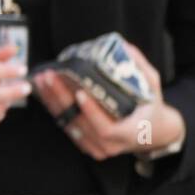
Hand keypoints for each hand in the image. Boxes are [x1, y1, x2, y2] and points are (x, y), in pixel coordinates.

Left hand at [31, 39, 186, 159]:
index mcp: (131, 132)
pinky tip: (44, 92)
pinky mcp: (86, 145)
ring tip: (42, 80)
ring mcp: (98, 148)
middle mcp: (112, 144)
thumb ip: (139, 67)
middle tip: (50, 76)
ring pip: (69, 125)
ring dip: (52, 101)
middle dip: (62, 98)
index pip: (107, 129)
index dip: (92, 112)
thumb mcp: (152, 86)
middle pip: (81, 124)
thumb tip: (123, 46)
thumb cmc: (151, 107)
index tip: (80, 93)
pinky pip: (67, 127)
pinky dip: (54, 109)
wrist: (152, 131)